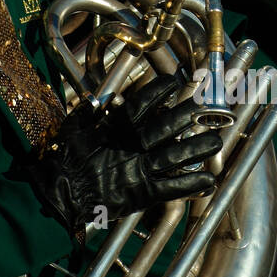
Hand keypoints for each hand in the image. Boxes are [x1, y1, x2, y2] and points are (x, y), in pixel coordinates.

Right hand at [28, 81, 221, 233]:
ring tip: (216, 142)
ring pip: (175, 155)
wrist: (60, 194)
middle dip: (186, 115)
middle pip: (165, 126)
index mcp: (116, 128)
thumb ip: (86, 114)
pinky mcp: (143, 193)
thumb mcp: (72, 130)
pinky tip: (209, 181)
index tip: (174, 82)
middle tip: (204, 105)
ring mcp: (139, 169)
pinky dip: (191, 185)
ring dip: (197, 148)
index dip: (159, 92)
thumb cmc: (64, 162)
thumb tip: (95, 99)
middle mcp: (132, 145)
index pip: (141, 104)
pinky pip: (172, 188)